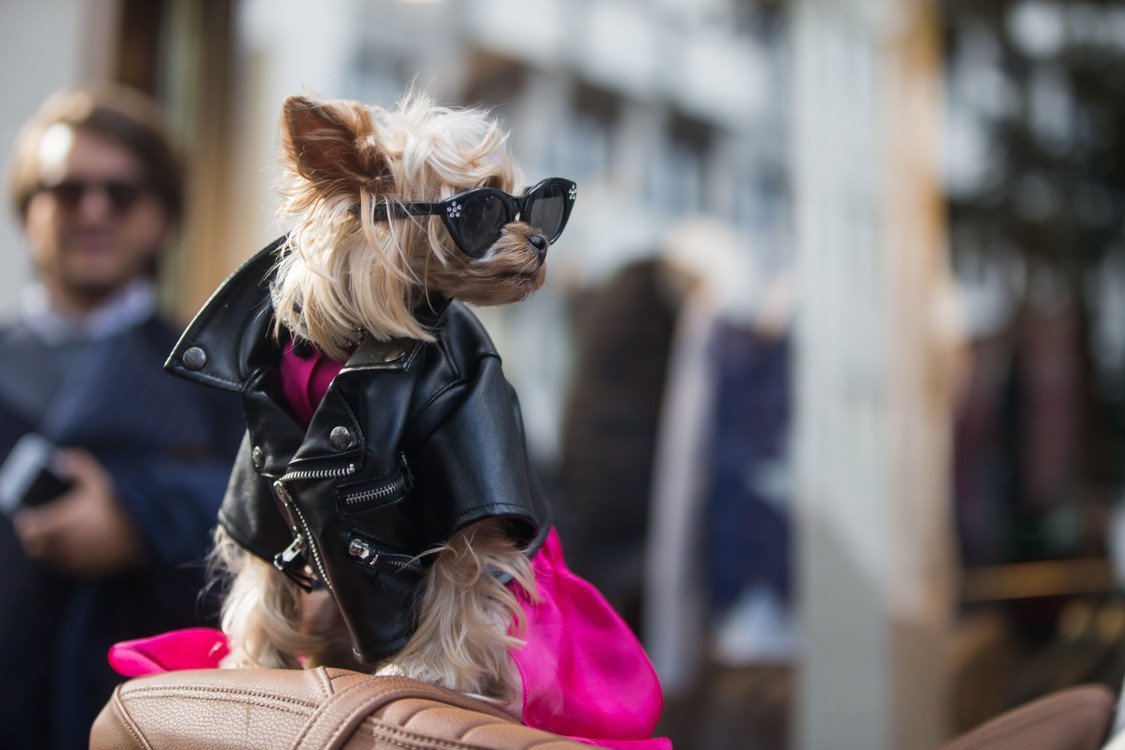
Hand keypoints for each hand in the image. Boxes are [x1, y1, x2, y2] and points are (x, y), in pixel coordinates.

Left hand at [13, 449, 143, 576]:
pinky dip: (64, 560)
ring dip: (48, 549)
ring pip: (49, 558)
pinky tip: (74, 548)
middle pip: (35, 547)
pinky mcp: (87, 569)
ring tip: (56, 537)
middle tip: (40, 527)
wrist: (145, 535)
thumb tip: (63, 456)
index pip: (28, 529)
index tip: (29, 516)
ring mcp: (75, 559)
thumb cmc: (120, 507)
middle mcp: (63, 544)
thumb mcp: (101, 482)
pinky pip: (66, 567)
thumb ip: (80, 466)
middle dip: (34, 537)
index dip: (26, 522)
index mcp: (60, 523)